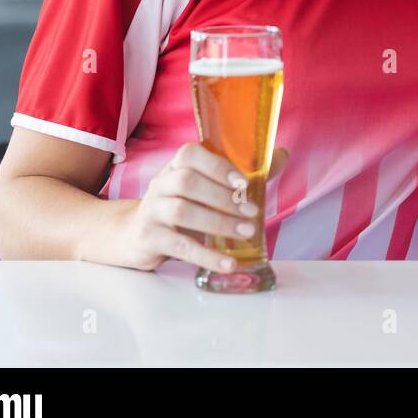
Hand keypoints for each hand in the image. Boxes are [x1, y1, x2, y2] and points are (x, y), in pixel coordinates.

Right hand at [115, 144, 289, 272]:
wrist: (135, 234)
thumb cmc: (181, 205)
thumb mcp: (205, 188)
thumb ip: (241, 175)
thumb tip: (283, 154)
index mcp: (175, 166)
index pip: (191, 155)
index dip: (218, 166)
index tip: (243, 183)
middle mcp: (160, 184)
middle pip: (188, 182)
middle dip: (223, 198)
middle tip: (252, 213)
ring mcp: (151, 210)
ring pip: (183, 212)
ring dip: (219, 223)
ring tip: (246, 233)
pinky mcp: (148, 238)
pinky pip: (179, 246)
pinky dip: (206, 255)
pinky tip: (228, 263)